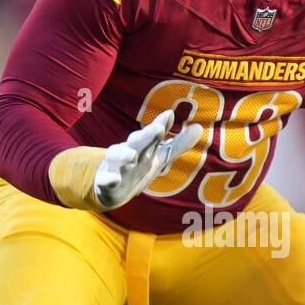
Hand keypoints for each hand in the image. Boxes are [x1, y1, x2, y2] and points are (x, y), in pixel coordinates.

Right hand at [48, 110, 201, 211]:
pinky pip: (105, 181)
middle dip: (147, 136)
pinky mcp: (106, 183)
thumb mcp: (159, 157)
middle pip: (138, 143)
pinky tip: (111, 180)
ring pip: (118, 158)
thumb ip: (178, 144)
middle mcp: (130, 153)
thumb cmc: (138, 168)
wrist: (110, 189)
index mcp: (144, 146)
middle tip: (157, 129)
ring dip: (124, 155)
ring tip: (132, 155)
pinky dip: (107, 180)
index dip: (161, 125)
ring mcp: (117, 166)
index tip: (170, 115)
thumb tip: (199, 127)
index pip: (153, 135)